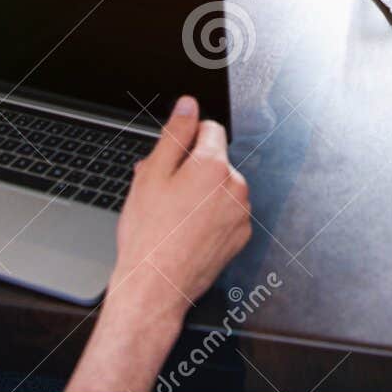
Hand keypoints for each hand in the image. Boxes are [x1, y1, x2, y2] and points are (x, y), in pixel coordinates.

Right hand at [110, 96, 251, 308]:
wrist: (156, 286)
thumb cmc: (149, 234)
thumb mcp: (152, 174)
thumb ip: (175, 133)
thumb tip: (189, 104)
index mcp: (214, 165)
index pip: (210, 128)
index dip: (186, 141)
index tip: (171, 160)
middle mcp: (236, 186)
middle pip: (215, 159)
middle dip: (192, 169)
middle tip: (164, 193)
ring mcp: (242, 213)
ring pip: (221, 187)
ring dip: (202, 193)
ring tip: (174, 217)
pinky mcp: (241, 235)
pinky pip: (227, 212)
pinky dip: (211, 216)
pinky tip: (188, 231)